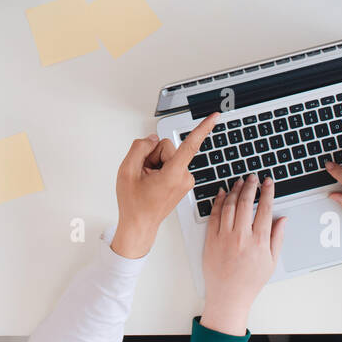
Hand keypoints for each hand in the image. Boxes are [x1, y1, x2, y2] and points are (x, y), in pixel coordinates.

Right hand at [110, 112, 218, 258]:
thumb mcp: (127, 170)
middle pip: (167, 147)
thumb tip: (152, 139)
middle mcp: (184, 177)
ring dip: (155, 164)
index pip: (190, 145)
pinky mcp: (183, 181)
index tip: (215, 116)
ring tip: (148, 181)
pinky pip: (170, 163)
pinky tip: (153, 181)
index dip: (203, 128)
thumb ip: (140, 147)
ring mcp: (185, 180)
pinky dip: (160, 169)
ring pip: (168, 155)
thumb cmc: (134, 203)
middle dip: (153, 156)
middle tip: (143, 174)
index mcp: (173, 175)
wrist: (140, 225)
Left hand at [200, 175, 286, 335]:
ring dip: (234, 190)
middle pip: (245, 203)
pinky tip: (222, 193)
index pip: (264, 209)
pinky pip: (214, 215)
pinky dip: (218, 202)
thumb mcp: (271, 261)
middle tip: (253, 178)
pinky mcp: (210, 240)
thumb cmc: (250, 282)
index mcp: (259, 242)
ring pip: (229, 206)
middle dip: (250, 186)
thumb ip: (277, 237)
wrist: (228, 296)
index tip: (268, 182)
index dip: (267, 192)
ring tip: (239, 182)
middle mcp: (241, 237)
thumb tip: (283, 219)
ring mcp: (224, 237)